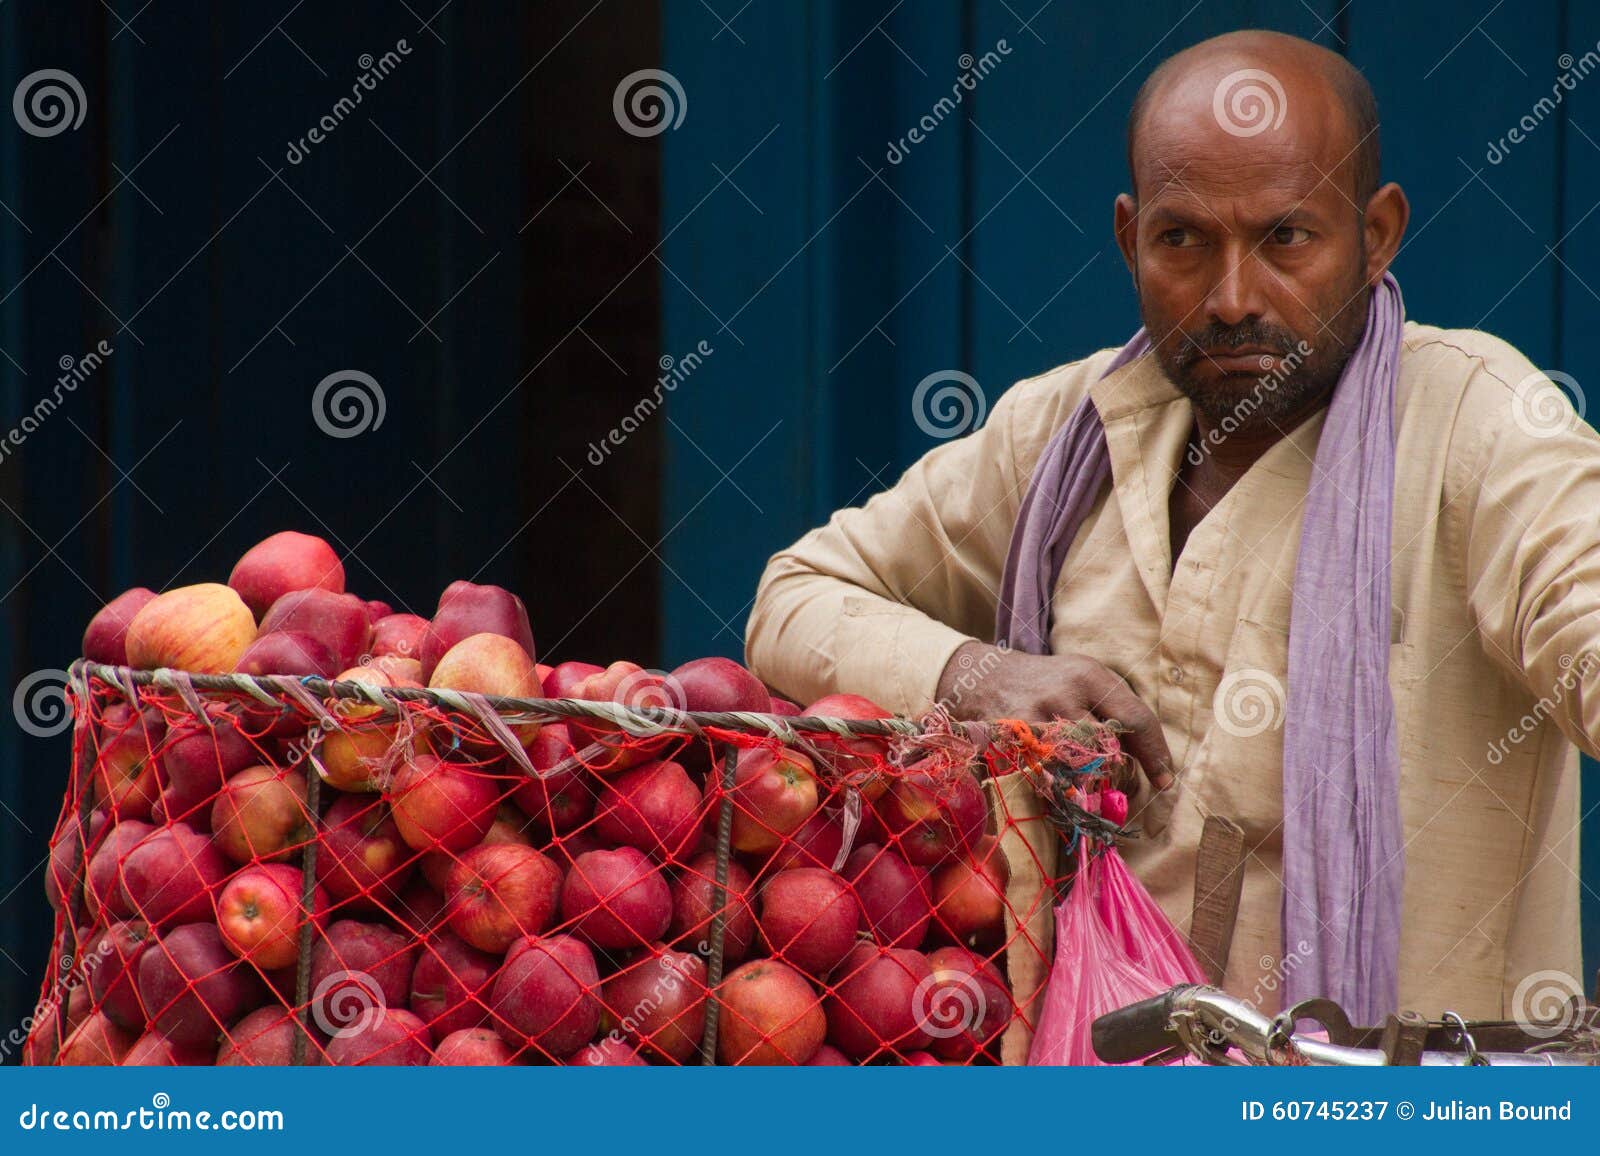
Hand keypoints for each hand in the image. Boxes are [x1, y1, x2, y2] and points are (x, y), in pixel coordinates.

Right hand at [935, 641, 1174, 790]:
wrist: (983, 676)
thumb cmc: (1047, 683)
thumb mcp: (1085, 679)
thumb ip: (1118, 709)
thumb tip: (1155, 761)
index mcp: (1089, 676)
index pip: (1136, 718)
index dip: (1155, 754)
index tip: (1165, 781)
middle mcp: (1062, 694)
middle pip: (1110, 750)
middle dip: (1121, 775)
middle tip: (1124, 789)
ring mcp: (1033, 718)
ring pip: (1079, 768)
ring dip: (1091, 786)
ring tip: (1092, 789)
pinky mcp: (1010, 741)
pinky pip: (1045, 777)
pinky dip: (1058, 789)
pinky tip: (1061, 788)